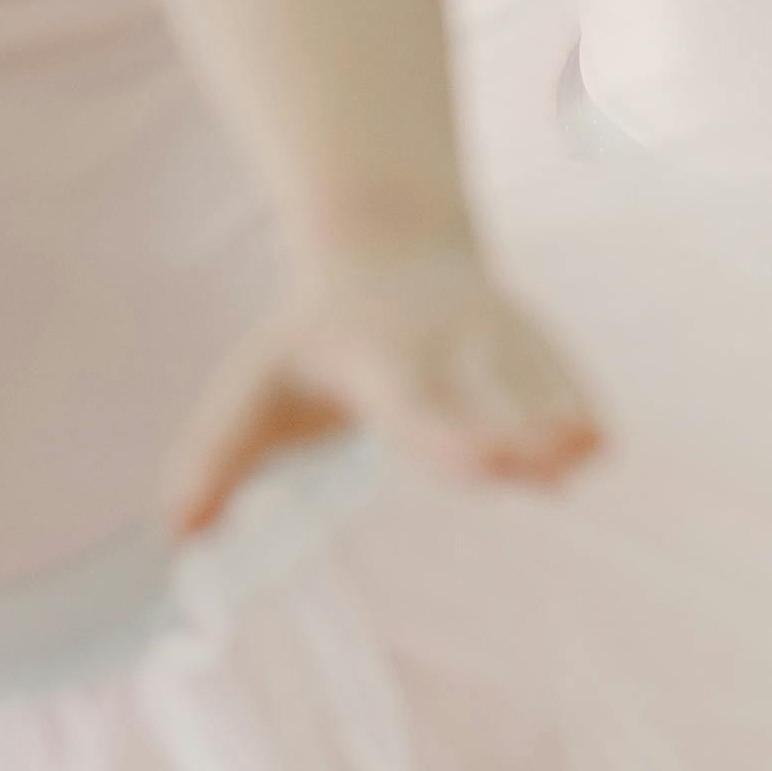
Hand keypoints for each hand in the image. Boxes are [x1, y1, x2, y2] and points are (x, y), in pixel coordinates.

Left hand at [163, 242, 605, 523]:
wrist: (388, 239)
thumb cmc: (313, 338)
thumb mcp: (254, 388)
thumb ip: (217, 459)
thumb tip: (176, 531)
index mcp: (381, 365)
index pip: (420, 410)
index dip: (454, 437)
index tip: (485, 462)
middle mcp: (447, 348)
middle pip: (489, 399)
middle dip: (522, 432)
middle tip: (556, 465)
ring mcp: (496, 338)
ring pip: (538, 382)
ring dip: (561, 420)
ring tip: (586, 454)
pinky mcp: (532, 343)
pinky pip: (562, 376)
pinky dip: (576, 407)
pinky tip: (595, 447)